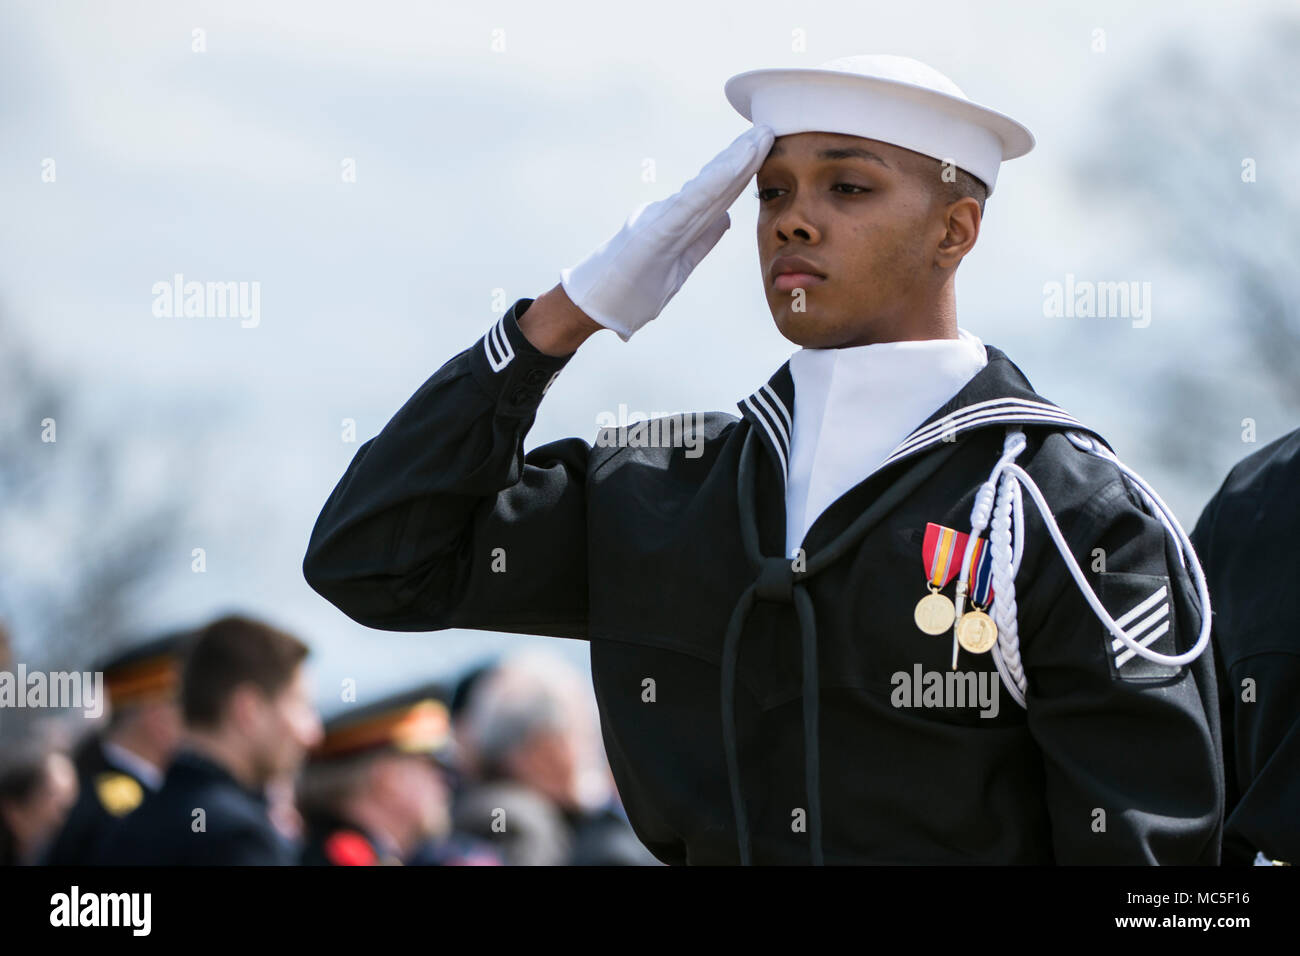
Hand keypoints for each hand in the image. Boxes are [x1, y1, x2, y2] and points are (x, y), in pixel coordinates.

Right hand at [559, 125, 774, 341]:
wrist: (593, 308)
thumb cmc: (628, 292)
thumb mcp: (677, 269)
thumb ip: (700, 243)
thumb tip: (725, 220)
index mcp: (678, 226)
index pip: (718, 196)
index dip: (742, 172)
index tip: (763, 149)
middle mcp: (669, 216)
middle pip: (715, 185)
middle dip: (743, 158)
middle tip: (768, 130)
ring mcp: (661, 222)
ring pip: (705, 188)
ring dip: (733, 162)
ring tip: (757, 138)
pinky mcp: (654, 233)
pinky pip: (688, 206)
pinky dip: (711, 185)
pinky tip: (731, 168)